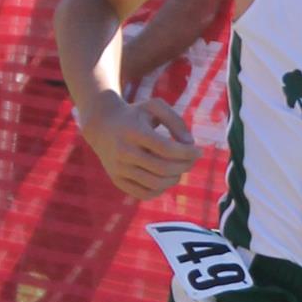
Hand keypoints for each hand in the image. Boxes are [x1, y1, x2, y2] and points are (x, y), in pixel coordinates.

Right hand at [77, 93, 201, 199]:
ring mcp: (118, 168)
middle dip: (184, 166)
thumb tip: (190, 144)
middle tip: (192, 160)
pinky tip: (166, 177)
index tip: (199, 151)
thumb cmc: (135, 114)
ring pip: (155, 184)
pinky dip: (161, 189)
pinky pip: (144, 193)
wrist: (102, 125)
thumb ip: (176, 121)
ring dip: (175, 178)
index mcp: (133, 132)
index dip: (186, 153)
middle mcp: (123, 152)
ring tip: (180, 168)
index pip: (165, 148)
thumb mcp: (154, 107)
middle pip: (162, 168)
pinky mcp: (117, 180)